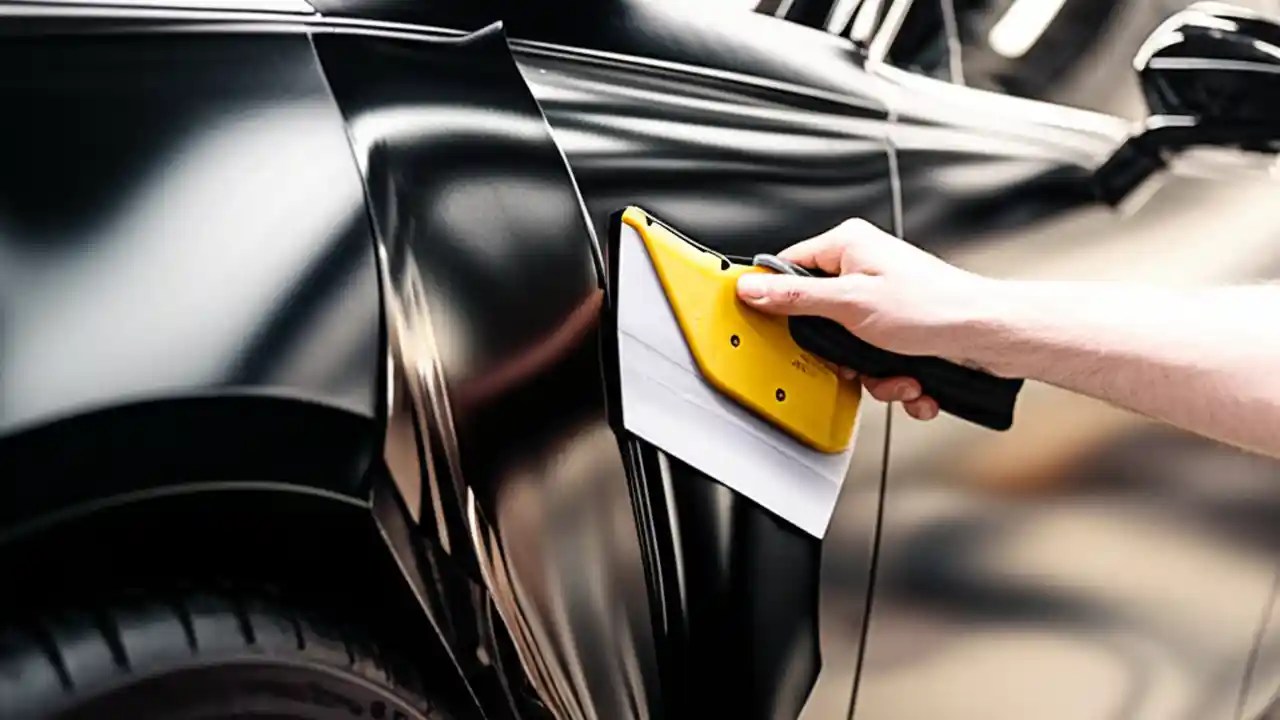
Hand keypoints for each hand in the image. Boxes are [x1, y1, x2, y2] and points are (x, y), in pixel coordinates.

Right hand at [736, 219, 990, 420]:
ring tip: (899, 376)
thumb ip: (796, 298)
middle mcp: (865, 267)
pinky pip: (878, 359)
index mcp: (848, 245)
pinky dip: (895, 379)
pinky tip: (914, 382)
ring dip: (874, 374)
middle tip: (856, 361)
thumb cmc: (936, 307)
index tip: (776, 326)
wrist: (990, 336)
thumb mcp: (850, 304)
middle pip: (820, 318)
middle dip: (842, 354)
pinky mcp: (901, 327)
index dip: (780, 301)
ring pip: (850, 347)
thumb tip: (752, 288)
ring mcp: (884, 299)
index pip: (789, 268)